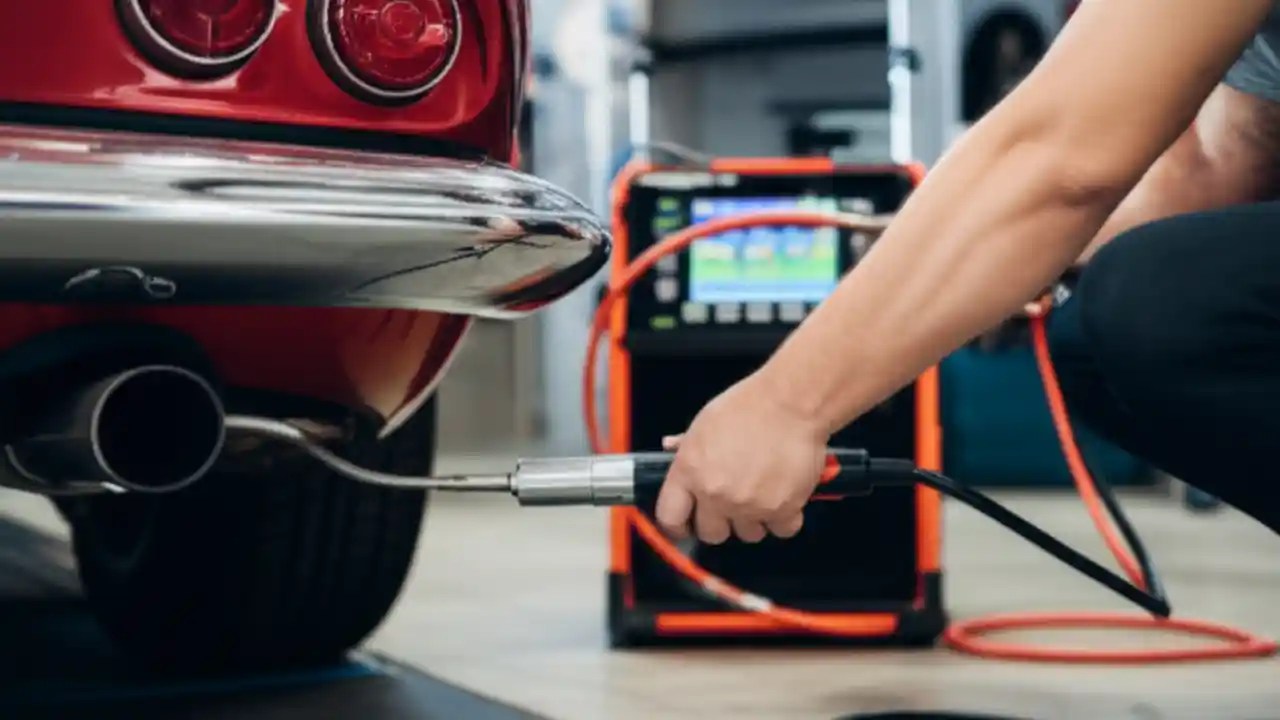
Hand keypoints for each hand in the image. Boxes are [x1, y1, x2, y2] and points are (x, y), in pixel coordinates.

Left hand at [655, 372, 829, 544]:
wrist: (791, 403)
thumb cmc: (747, 406)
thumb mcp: (705, 423)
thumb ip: (686, 444)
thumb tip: (670, 446)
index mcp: (689, 472)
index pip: (670, 518)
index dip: (678, 525)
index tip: (687, 525)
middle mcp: (715, 494)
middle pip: (711, 534)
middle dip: (721, 522)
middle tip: (732, 503)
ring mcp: (749, 505)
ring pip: (748, 534)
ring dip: (754, 519)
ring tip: (763, 493)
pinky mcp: (782, 510)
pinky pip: (781, 530)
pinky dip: (785, 518)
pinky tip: (786, 496)